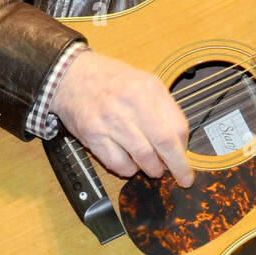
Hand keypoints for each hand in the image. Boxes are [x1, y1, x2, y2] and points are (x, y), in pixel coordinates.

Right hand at [50, 49, 194, 186]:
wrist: (71, 76)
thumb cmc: (109, 80)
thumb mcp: (143, 82)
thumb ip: (162, 107)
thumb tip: (179, 141)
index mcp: (149, 89)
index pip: (178, 126)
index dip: (184, 147)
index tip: (185, 156)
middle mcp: (131, 104)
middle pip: (164, 144)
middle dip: (178, 166)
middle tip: (183, 178)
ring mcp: (111, 121)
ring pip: (143, 158)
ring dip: (152, 169)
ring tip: (153, 168)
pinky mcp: (94, 136)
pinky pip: (118, 164)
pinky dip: (129, 170)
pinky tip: (130, 163)